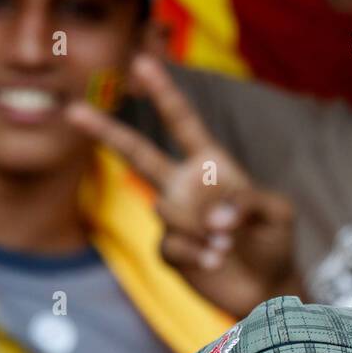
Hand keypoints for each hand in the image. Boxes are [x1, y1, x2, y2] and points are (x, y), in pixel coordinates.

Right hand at [66, 54, 299, 315]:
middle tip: (74, 111)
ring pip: (166, 209)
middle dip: (107, 132)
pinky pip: (170, 244)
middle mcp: (184, 186)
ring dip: (199, 226)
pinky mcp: (171, 251)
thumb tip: (218, 215)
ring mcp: (174, 219)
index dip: (164, 95)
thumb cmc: (274, 242)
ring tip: (228, 242)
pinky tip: (216, 260)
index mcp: (210, 164)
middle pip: (138, 154)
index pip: (182, 123)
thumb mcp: (277, 214)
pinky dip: (195, 253)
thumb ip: (253, 203)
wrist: (266, 288)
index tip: (143, 64)